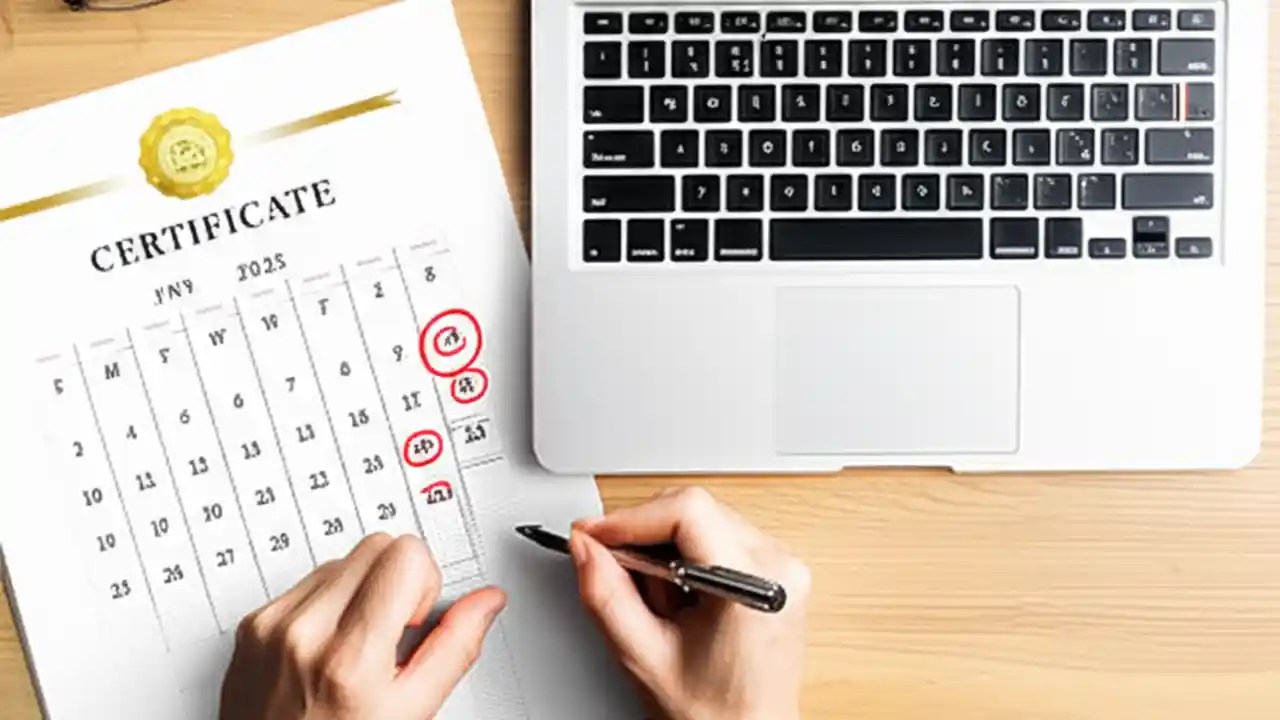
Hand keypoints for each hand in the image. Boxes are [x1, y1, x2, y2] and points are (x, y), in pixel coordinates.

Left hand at [220, 533, 506, 719]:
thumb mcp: (411, 712)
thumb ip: (455, 648)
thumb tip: (486, 601)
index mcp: (350, 657)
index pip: (405, 554)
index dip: (423, 583)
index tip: (412, 622)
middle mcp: (303, 632)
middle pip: (376, 545)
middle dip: (396, 580)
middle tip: (392, 633)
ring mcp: (271, 625)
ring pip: (342, 559)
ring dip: (361, 590)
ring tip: (359, 643)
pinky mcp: (251, 623)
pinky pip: (308, 579)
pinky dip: (328, 603)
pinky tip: (330, 644)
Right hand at [570, 487, 809, 719]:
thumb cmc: (716, 714)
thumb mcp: (644, 657)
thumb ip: (607, 595)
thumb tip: (585, 547)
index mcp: (754, 586)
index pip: (688, 511)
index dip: (631, 517)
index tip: (595, 535)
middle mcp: (779, 566)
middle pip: (694, 509)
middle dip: (645, 536)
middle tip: (617, 572)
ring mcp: (783, 565)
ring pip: (704, 517)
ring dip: (664, 548)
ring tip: (660, 602)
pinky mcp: (775, 568)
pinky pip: (720, 534)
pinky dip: (685, 554)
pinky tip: (679, 596)